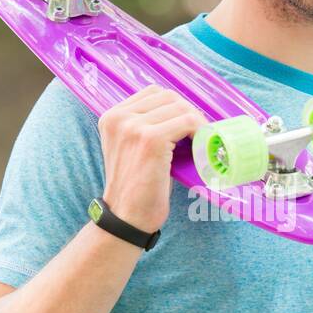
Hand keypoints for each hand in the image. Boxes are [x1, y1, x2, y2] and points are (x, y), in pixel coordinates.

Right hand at [97, 84, 206, 232]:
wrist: (126, 218)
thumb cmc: (136, 188)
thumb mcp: (131, 149)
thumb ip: (146, 127)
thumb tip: (182, 113)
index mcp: (111, 117)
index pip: (153, 93)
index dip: (175, 108)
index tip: (187, 126)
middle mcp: (119, 117)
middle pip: (168, 97)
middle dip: (187, 114)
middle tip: (198, 135)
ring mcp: (133, 127)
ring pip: (180, 108)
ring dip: (195, 123)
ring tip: (199, 143)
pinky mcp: (150, 139)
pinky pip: (187, 122)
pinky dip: (200, 132)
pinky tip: (200, 148)